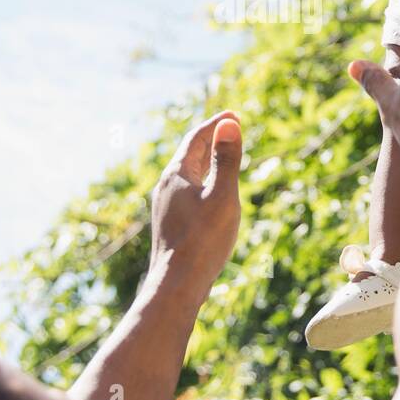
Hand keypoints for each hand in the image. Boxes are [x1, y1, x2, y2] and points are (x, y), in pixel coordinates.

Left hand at [148, 110, 242, 290]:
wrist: (176, 284)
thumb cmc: (203, 240)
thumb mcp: (222, 195)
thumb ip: (226, 159)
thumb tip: (229, 123)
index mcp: (176, 174)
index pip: (196, 138)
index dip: (216, 124)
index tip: (234, 114)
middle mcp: (166, 186)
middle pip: (189, 154)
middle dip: (211, 139)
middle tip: (231, 128)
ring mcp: (165, 205)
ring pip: (188, 174)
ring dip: (206, 160)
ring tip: (223, 155)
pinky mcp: (169, 223)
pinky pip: (187, 191)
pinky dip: (202, 180)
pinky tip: (210, 193)